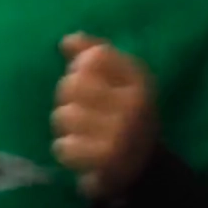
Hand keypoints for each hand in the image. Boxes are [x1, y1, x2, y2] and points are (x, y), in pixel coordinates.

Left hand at [53, 35, 158, 199]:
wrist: (145, 167)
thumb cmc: (122, 115)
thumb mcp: (117, 81)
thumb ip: (93, 55)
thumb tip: (68, 40)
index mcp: (138, 78)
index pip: (95, 56)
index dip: (80, 67)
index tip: (88, 80)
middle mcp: (135, 102)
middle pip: (71, 84)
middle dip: (67, 99)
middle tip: (82, 112)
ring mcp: (122, 131)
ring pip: (63, 116)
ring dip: (65, 127)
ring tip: (81, 133)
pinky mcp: (107, 158)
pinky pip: (63, 146)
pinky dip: (66, 150)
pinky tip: (80, 151)